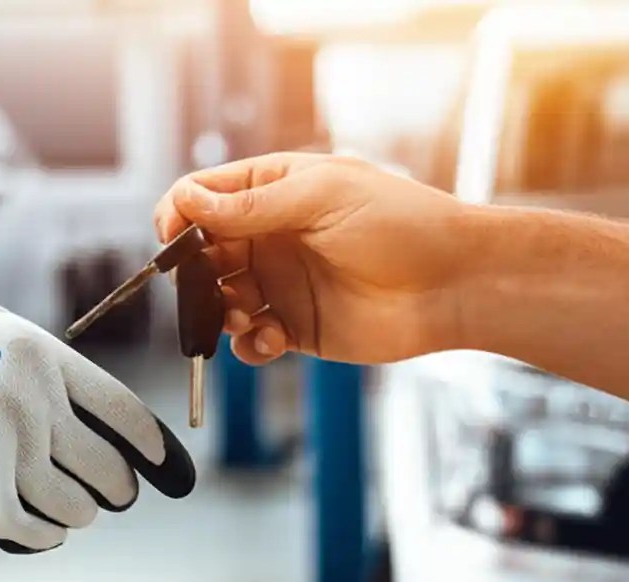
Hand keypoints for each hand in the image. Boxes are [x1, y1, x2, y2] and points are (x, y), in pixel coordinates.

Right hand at [155, 153, 472, 364]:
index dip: (179, 215)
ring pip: (218, 299)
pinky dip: (249, 344)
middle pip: (202, 252)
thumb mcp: (320, 198)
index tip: (173, 237)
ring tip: (247, 316)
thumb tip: (187, 202)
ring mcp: (280, 282)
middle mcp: (270, 237)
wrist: (455, 285)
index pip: (202, 196)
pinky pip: (250, 339)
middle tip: (207, 284)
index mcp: (274, 191)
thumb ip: (249, 205)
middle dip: (194, 271)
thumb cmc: (403, 225)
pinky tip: (271, 339)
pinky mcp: (294, 326)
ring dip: (219, 311)